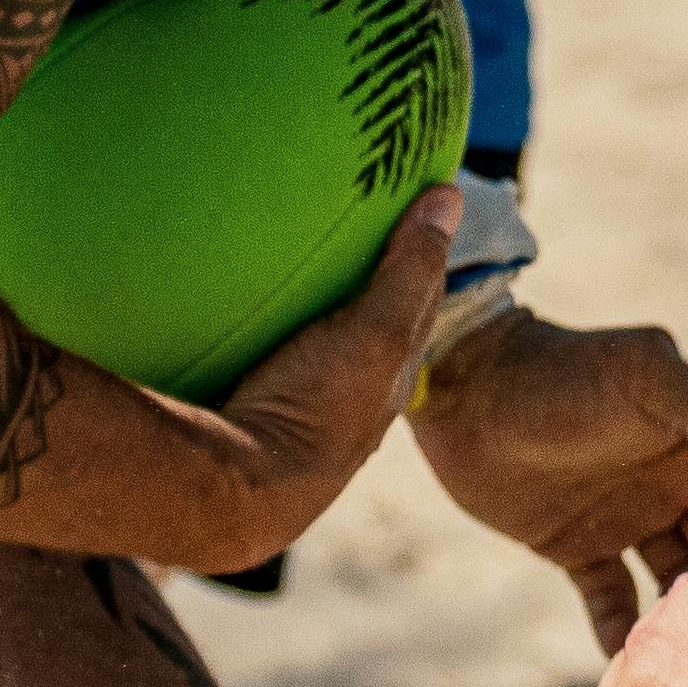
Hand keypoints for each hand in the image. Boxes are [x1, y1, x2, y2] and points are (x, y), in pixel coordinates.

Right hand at [179, 189, 456, 572]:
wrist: (238, 491)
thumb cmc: (315, 407)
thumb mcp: (373, 332)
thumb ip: (408, 269)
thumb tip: (449, 195)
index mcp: (388, 378)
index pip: (416, 304)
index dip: (416, 255)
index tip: (410, 207)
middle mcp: (354, 401)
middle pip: (369, 328)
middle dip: (367, 283)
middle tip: (352, 226)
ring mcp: (304, 413)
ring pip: (321, 347)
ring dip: (316, 310)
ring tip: (294, 262)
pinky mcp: (256, 418)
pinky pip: (273, 362)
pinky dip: (273, 332)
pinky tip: (245, 315)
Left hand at [412, 309, 687, 651]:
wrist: (462, 387)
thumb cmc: (559, 370)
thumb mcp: (640, 374)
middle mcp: (675, 484)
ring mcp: (628, 519)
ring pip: (676, 584)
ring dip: (687, 622)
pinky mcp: (578, 548)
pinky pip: (613, 601)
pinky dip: (621, 633)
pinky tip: (628, 669)